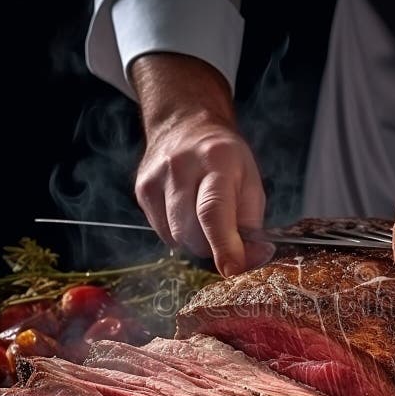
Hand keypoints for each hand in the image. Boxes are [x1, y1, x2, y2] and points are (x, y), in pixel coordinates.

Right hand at [131, 54, 272, 276]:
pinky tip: (187, 212)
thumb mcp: (250, 182)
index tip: (233, 270)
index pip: (214, 211)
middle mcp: (181, 167)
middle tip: (225, 235)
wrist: (186, 126)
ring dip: (195, 242)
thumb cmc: (225, 158)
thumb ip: (252, 225)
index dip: (224, 246)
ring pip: (175, 237)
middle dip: (212, 246)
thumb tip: (249, 262)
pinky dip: (179, 233)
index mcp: (217, 161)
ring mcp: (156, 178)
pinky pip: (162, 232)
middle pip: (191, 231)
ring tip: (205, 219)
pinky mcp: (142, 190)